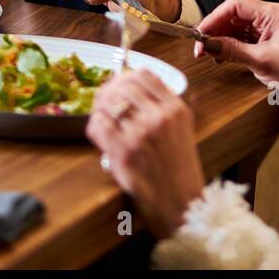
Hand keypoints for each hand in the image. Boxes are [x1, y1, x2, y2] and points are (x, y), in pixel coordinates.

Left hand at [85, 69, 205, 236]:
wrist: (181, 202)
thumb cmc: (179, 168)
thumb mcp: (182, 129)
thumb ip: (163, 106)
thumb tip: (132, 87)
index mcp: (175, 109)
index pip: (145, 75)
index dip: (126, 75)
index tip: (119, 83)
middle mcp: (159, 118)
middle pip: (124, 86)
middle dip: (109, 89)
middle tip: (103, 99)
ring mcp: (140, 134)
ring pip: (108, 103)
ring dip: (99, 107)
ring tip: (100, 115)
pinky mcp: (123, 152)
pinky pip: (99, 125)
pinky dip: (95, 124)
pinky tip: (100, 132)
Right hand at [196, 0, 278, 119]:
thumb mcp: (260, 61)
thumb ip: (231, 50)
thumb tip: (206, 44)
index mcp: (273, 13)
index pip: (234, 5)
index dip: (214, 18)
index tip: (200, 35)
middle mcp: (273, 15)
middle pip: (235, 15)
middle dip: (217, 30)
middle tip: (201, 50)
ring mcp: (273, 27)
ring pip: (240, 27)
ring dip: (224, 39)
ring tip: (213, 57)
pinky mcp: (273, 39)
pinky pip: (248, 37)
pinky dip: (235, 45)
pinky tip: (226, 57)